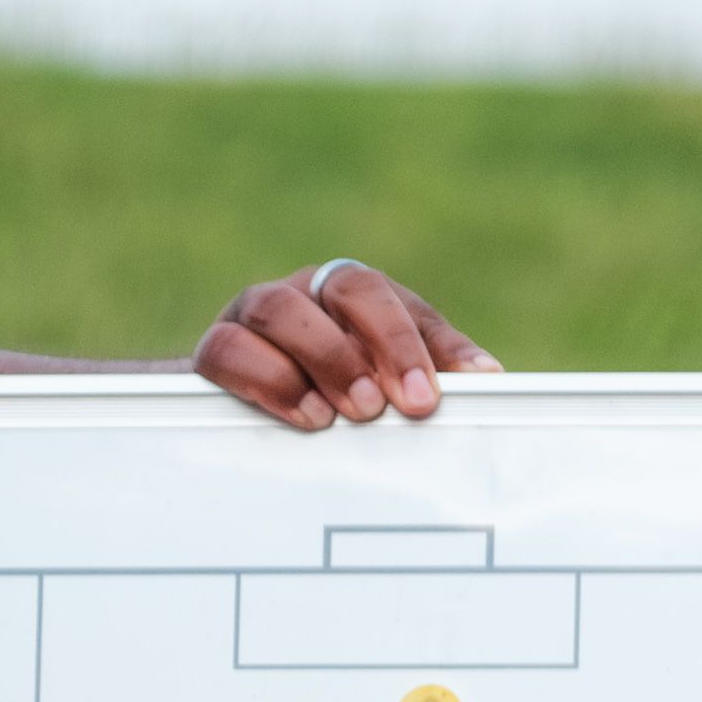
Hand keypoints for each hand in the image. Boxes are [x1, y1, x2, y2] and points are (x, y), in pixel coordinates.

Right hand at [198, 260, 498, 430]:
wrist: (241, 414)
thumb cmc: (328, 394)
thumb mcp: (384, 381)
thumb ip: (427, 372)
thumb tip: (486, 375)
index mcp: (346, 293)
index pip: (383, 295)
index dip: (409, 341)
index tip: (428, 396)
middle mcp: (302, 291)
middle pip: (339, 286)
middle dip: (374, 344)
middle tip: (388, 404)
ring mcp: (251, 316)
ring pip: (277, 309)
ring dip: (320, 359)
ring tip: (341, 416)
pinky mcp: (214, 351)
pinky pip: (226, 350)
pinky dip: (268, 381)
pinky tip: (304, 415)